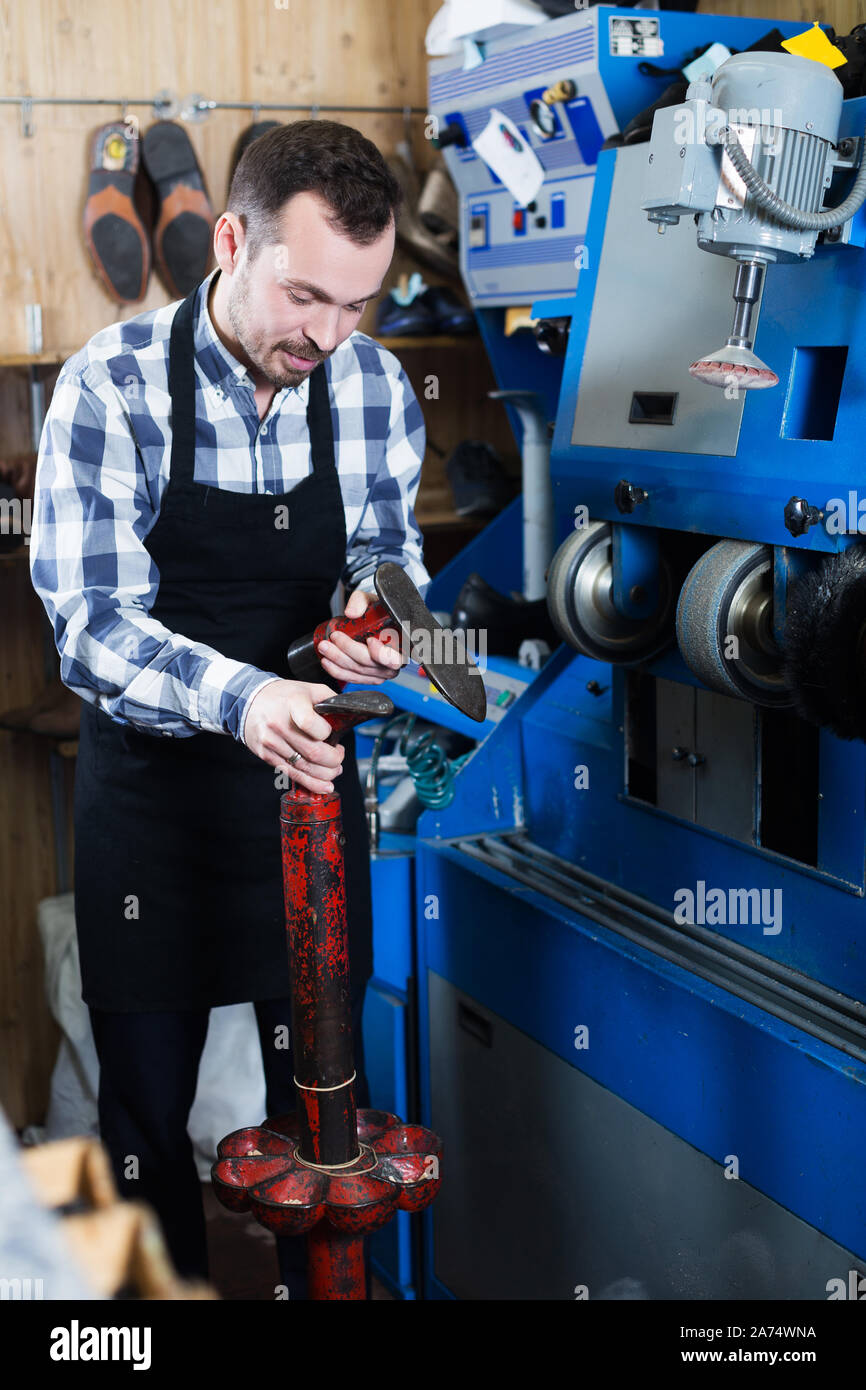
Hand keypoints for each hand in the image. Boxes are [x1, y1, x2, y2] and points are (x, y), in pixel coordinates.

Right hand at [243, 679, 344, 793]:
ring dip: (326, 774)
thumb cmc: (283, 696)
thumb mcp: (308, 688)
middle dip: (334, 760)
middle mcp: (279, 724)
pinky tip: (324, 785)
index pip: (310, 723)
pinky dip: (311, 783)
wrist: (248, 701)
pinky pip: (292, 774)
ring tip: (335, 771)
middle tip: (339, 757)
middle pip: (313, 752)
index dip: (326, 732)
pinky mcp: (267, 756)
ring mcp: (271, 742)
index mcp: (292, 704)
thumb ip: (330, 699)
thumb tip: (349, 714)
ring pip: (304, 767)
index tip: (330, 733)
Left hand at [316, 588, 405, 684]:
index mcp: (402, 645)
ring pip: (359, 671)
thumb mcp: (371, 599)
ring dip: (339, 661)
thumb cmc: (378, 612)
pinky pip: (354, 678)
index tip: (369, 640)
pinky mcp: (370, 677)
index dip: (381, 653)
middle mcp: (395, 662)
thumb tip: (351, 613)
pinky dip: (338, 671)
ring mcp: (382, 672)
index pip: (394, 657)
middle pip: (370, 664)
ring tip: (324, 647)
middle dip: (349, 652)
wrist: (376, 620)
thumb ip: (361, 601)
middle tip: (334, 638)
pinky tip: (327, 662)